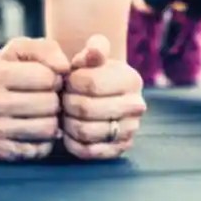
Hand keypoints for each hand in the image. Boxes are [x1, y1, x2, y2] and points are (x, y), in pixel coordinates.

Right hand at [0, 37, 67, 160]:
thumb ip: (45, 49)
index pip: (48, 77)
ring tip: (41, 115)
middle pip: (50, 104)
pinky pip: (38, 150)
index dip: (55, 78)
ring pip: (47, 129)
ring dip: (51, 122)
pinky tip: (32, 132)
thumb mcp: (15, 51)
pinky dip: (42, 142)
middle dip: (54, 100)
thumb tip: (64, 68)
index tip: (47, 81)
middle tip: (46, 100)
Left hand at [61, 34, 146, 160]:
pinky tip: (70, 131)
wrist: (100, 97)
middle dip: (67, 103)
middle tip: (63, 99)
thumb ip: (94, 49)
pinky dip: (72, 142)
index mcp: (131, 79)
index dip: (71, 82)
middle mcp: (136, 106)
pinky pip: (87, 151)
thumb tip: (94, 51)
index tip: (68, 81)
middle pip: (86, 109)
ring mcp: (130, 130)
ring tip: (66, 114)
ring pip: (84, 131)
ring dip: (67, 123)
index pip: (91, 83)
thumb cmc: (91, 75)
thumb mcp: (91, 57)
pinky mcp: (119, 149)